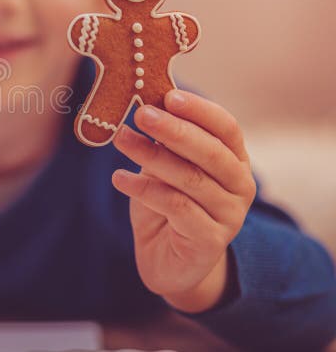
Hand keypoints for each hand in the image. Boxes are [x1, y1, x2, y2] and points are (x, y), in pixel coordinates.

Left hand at [111, 89, 255, 312]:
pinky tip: (118, 178)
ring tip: (120, 139)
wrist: (169, 261)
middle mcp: (239, 186)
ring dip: (151, 155)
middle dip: (174, 130)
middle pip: (211, 152)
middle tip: (141, 114)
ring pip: (191, 179)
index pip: (226, 128)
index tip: (169, 96)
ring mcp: (229, 215)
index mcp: (233, 160)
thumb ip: (162, 141)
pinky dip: (144, 189)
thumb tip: (142, 105)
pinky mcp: (210, 241)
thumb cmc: (165, 204)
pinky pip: (176, 207)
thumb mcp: (163, 167)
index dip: (200, 110)